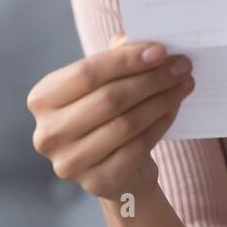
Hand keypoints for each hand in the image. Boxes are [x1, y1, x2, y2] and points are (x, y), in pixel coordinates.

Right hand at [27, 34, 194, 200]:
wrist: (115, 169)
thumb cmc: (106, 113)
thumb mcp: (105, 82)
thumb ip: (118, 57)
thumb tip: (148, 45)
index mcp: (42, 99)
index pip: (86, 73)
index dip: (126, 60)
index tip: (161, 51)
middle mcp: (48, 133)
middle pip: (108, 98)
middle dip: (151, 79)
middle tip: (182, 66)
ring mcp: (70, 162)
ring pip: (126, 123)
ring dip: (161, 100)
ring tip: (184, 84)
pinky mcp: (97, 181)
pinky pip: (138, 147)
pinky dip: (161, 124)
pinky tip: (174, 108)